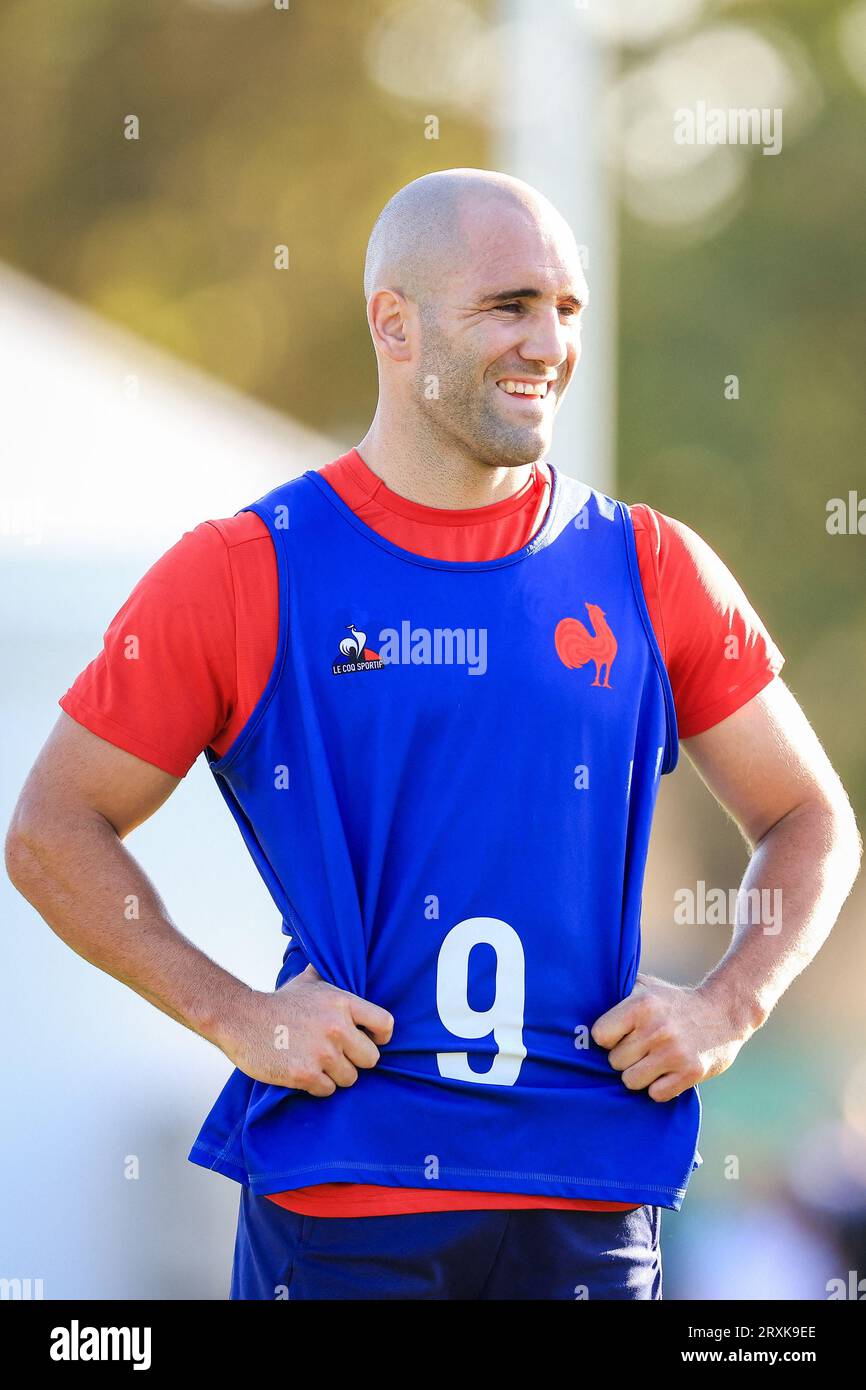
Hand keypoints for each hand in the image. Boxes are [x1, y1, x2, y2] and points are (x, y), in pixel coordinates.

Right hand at [221, 965, 393, 1096]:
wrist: (241, 1019)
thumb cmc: (277, 1003)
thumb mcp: (308, 981)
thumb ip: (329, 974)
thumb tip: (338, 953)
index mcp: (342, 1002)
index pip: (385, 1024)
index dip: (380, 1036)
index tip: (369, 1040)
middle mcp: (337, 1027)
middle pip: (371, 1058)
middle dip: (355, 1060)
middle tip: (337, 1056)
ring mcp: (322, 1052)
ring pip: (349, 1078)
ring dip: (335, 1075)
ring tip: (316, 1062)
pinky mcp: (305, 1074)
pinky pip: (327, 1090)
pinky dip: (317, 1086)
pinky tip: (303, 1072)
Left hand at [590, 972, 748, 1101]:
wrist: (723, 1013)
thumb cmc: (674, 1001)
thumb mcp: (646, 986)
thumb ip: (616, 991)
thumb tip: (582, 994)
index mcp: (642, 1005)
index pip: (600, 1035)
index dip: (607, 1038)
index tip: (619, 1035)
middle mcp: (657, 1029)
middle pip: (615, 1061)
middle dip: (624, 1057)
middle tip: (641, 1048)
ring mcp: (674, 1053)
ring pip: (631, 1081)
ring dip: (639, 1074)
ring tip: (652, 1060)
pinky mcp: (691, 1073)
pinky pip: (656, 1095)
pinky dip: (659, 1087)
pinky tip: (667, 1072)